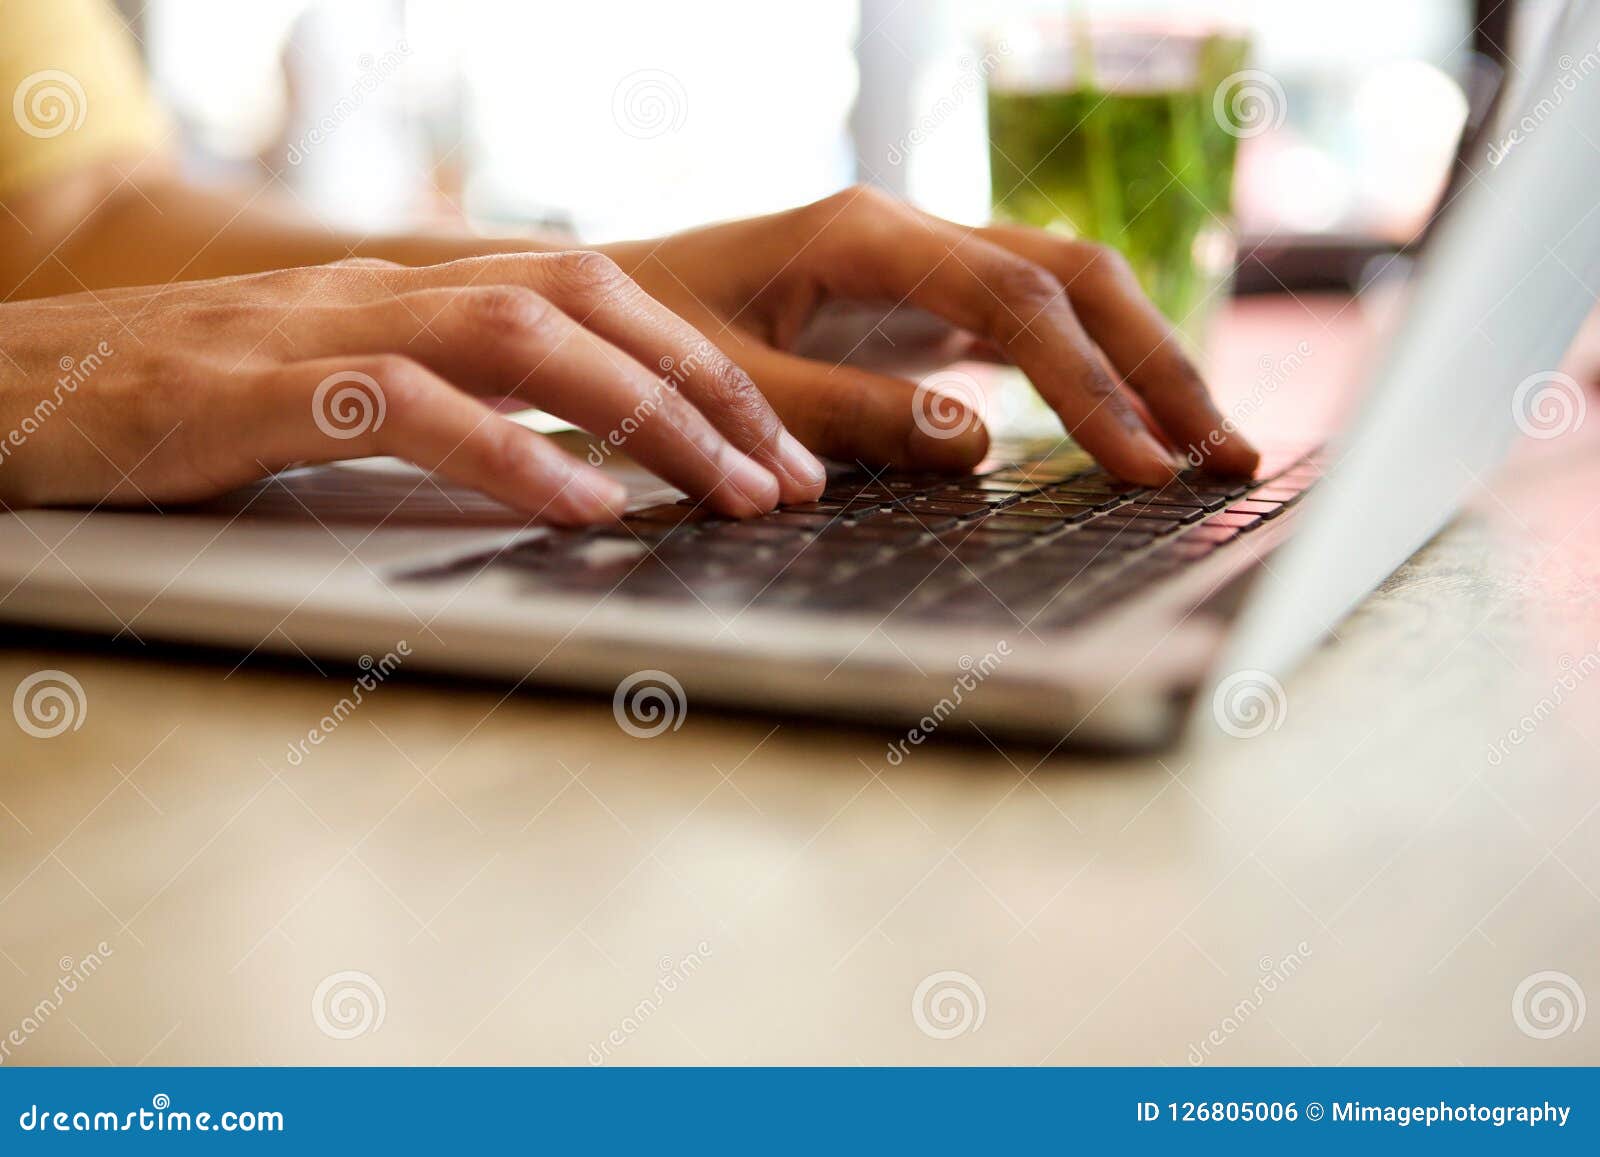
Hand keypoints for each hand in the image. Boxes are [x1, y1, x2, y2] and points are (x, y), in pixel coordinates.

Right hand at [0, 255, 829, 519]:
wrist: (0, 392)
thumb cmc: (175, 406)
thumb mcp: (335, 396)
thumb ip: (445, 409)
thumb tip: (568, 463)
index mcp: (410, 294)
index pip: (595, 300)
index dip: (700, 369)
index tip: (779, 450)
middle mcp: (380, 293)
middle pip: (587, 302)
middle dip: (705, 390)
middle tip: (789, 479)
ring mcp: (313, 333)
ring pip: (517, 338)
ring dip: (640, 417)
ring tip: (725, 493)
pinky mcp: (244, 393)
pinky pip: (397, 408)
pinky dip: (505, 458)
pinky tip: (581, 509)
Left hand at [603, 186, 1257, 485]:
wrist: (610, 304)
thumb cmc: (651, 338)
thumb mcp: (732, 384)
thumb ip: (845, 416)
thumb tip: (976, 448)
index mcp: (865, 234)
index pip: (1013, 299)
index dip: (1089, 382)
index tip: (1141, 463)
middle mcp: (912, 235)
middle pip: (1074, 278)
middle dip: (1156, 365)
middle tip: (1224, 457)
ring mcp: (926, 267)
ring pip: (1070, 296)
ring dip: (1143, 367)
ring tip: (1208, 450)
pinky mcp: (926, 308)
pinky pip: (1034, 331)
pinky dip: (1092, 378)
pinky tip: (1133, 432)